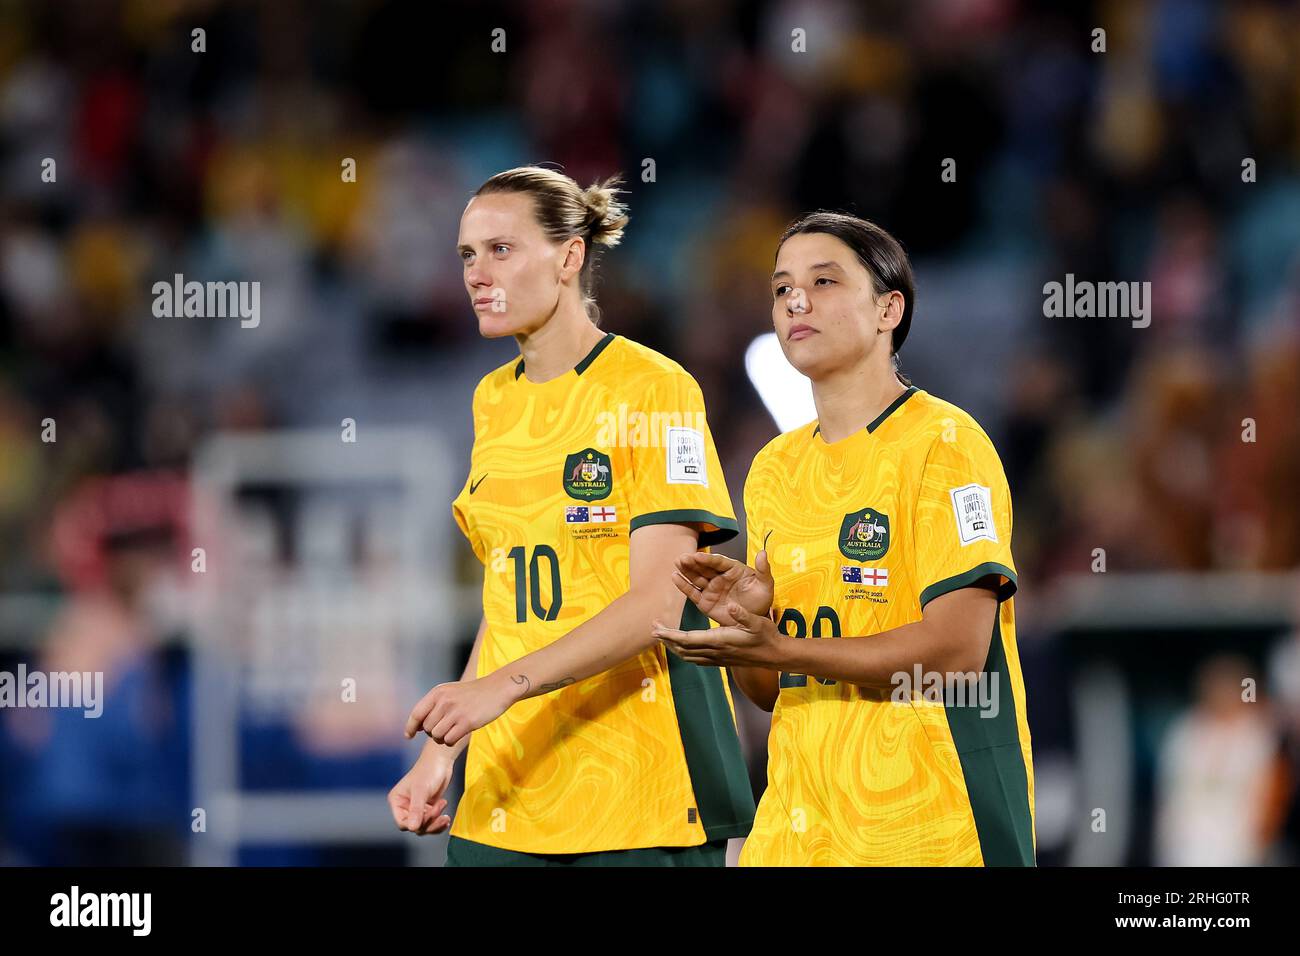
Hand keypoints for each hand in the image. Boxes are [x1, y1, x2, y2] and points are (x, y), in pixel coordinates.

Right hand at [388, 746, 454, 834]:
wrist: (441, 761)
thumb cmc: (429, 771)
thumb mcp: (421, 790)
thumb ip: (416, 809)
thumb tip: (412, 829)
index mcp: (396, 801)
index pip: (402, 823)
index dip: (417, 823)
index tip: (431, 813)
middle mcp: (404, 806)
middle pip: (415, 827)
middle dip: (429, 822)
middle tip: (440, 807)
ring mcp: (415, 808)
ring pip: (424, 827)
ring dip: (435, 823)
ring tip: (446, 816)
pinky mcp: (426, 808)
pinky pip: (431, 823)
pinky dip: (438, 823)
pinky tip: (446, 818)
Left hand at [403, 674, 517, 745]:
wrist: (498, 688)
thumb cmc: (473, 693)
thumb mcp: (451, 691)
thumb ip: (435, 704)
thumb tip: (419, 726)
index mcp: (438, 693)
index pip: (416, 713)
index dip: (410, 727)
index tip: (409, 736)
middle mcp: (444, 701)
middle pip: (427, 728)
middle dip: (433, 732)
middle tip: (445, 729)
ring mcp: (455, 712)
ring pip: (437, 736)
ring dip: (443, 738)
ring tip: (453, 731)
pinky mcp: (467, 722)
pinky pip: (449, 740)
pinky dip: (452, 741)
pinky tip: (459, 734)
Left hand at [653, 601, 784, 667]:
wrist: (775, 655)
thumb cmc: (767, 636)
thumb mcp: (757, 621)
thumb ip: (742, 614)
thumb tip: (730, 606)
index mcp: (720, 640)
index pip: (688, 639)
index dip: (670, 635)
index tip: (656, 629)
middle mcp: (715, 651)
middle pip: (683, 649)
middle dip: (666, 640)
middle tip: (653, 628)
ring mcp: (718, 658)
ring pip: (688, 656)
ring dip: (673, 647)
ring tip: (662, 637)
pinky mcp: (721, 660)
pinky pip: (697, 659)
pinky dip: (685, 652)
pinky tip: (682, 647)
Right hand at [671, 549, 773, 625]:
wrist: (754, 620)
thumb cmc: (761, 600)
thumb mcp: (765, 585)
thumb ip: (763, 570)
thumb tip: (763, 552)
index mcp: (733, 569)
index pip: (718, 562)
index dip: (708, 559)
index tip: (698, 556)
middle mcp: (719, 577)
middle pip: (704, 568)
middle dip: (693, 562)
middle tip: (682, 558)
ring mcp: (711, 589)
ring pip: (696, 578)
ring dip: (686, 570)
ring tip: (677, 563)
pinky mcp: (705, 602)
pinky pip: (693, 593)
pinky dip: (684, 585)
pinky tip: (675, 577)